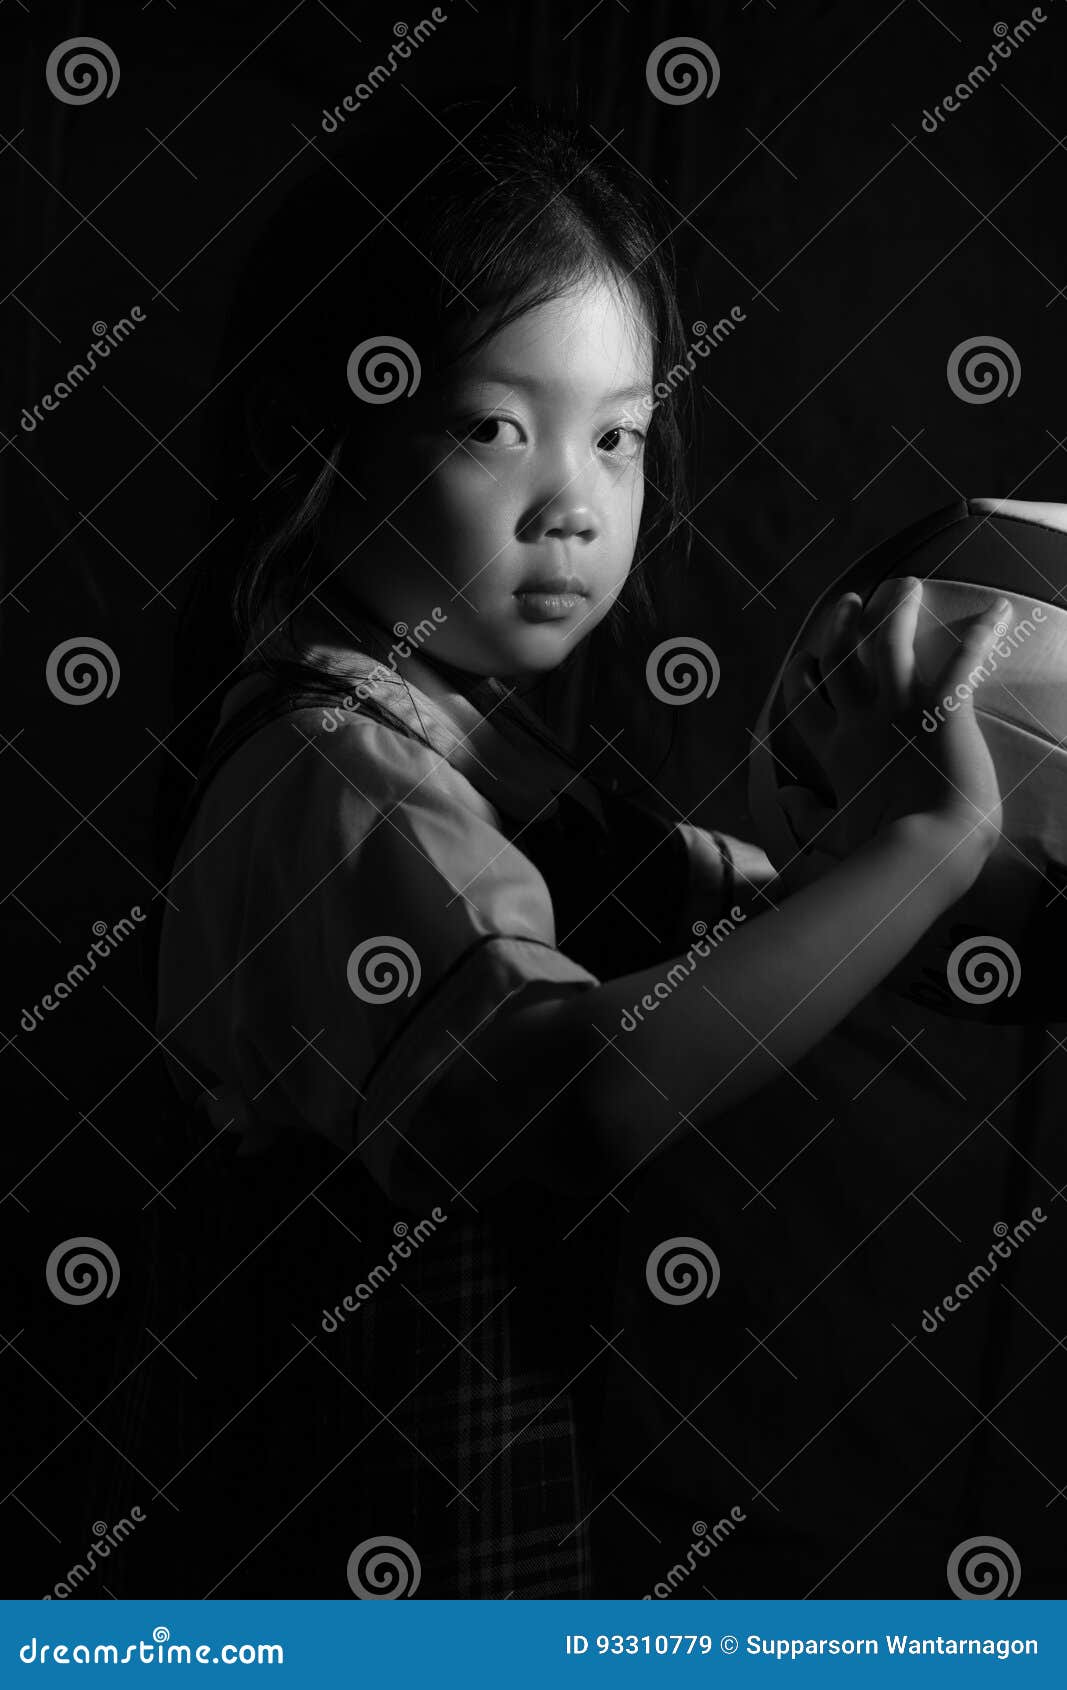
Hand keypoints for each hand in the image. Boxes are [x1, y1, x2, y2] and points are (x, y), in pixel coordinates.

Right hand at [775, 576, 1007, 865]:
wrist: (920, 852)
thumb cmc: (875, 850)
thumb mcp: (829, 834)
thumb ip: (804, 813)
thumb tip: (785, 796)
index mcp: (836, 749)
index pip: (804, 699)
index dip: (802, 673)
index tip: (806, 656)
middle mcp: (862, 719)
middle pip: (840, 656)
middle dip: (842, 623)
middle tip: (853, 601)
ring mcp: (900, 710)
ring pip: (889, 642)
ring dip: (896, 610)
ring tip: (905, 587)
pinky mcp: (942, 711)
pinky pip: (962, 662)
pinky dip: (983, 634)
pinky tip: (999, 611)